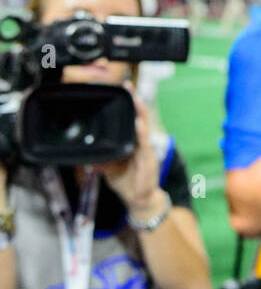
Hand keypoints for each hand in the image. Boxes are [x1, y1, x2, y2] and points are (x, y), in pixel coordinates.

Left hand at [97, 84, 162, 217]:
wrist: (140, 201)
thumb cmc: (128, 183)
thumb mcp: (109, 170)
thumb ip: (100, 160)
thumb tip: (84, 155)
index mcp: (133, 145)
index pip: (131, 121)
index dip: (128, 106)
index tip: (122, 90)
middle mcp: (141, 145)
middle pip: (140, 120)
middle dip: (136, 103)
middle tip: (129, 88)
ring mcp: (146, 153)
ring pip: (143, 130)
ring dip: (140, 115)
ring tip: (136, 101)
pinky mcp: (148, 162)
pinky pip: (144, 147)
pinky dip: (141, 135)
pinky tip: (138, 126)